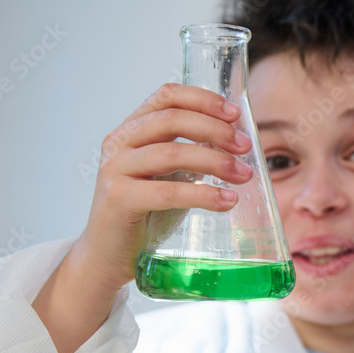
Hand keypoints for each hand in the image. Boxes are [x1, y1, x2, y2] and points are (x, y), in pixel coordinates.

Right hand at [78, 83, 254, 292]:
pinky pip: (168, 192)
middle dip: (215, 130)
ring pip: (171, 154)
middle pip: (172, 120)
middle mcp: (119, 144)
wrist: (108, 255)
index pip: (166, 97)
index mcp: (132, 130)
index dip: (203, 99)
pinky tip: (226, 201)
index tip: (235, 113)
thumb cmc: (145, 214)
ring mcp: (115, 170)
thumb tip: (239, 145)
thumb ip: (191, 157)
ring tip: (243, 175)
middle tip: (245, 146)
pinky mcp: (118, 200)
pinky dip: (202, 195)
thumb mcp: (169, 176)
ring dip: (215, 161)